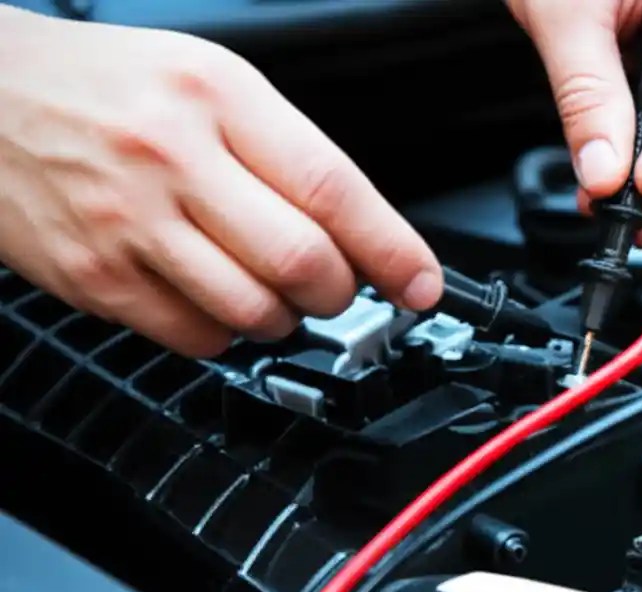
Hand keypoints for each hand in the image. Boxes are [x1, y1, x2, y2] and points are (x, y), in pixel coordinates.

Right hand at [0, 8, 441, 357]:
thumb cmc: (103, 87)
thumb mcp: (206, 80)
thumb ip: (283, 150)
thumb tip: (358, 230)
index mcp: (217, 96)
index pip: (332, 189)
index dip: (393, 250)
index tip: (422, 284)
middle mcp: (173, 158)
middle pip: (302, 262)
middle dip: (342, 292)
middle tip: (341, 285)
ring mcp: (129, 224)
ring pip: (255, 313)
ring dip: (288, 319)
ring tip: (275, 289)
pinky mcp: (95, 279)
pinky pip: (196, 339)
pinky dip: (228, 334)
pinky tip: (216, 299)